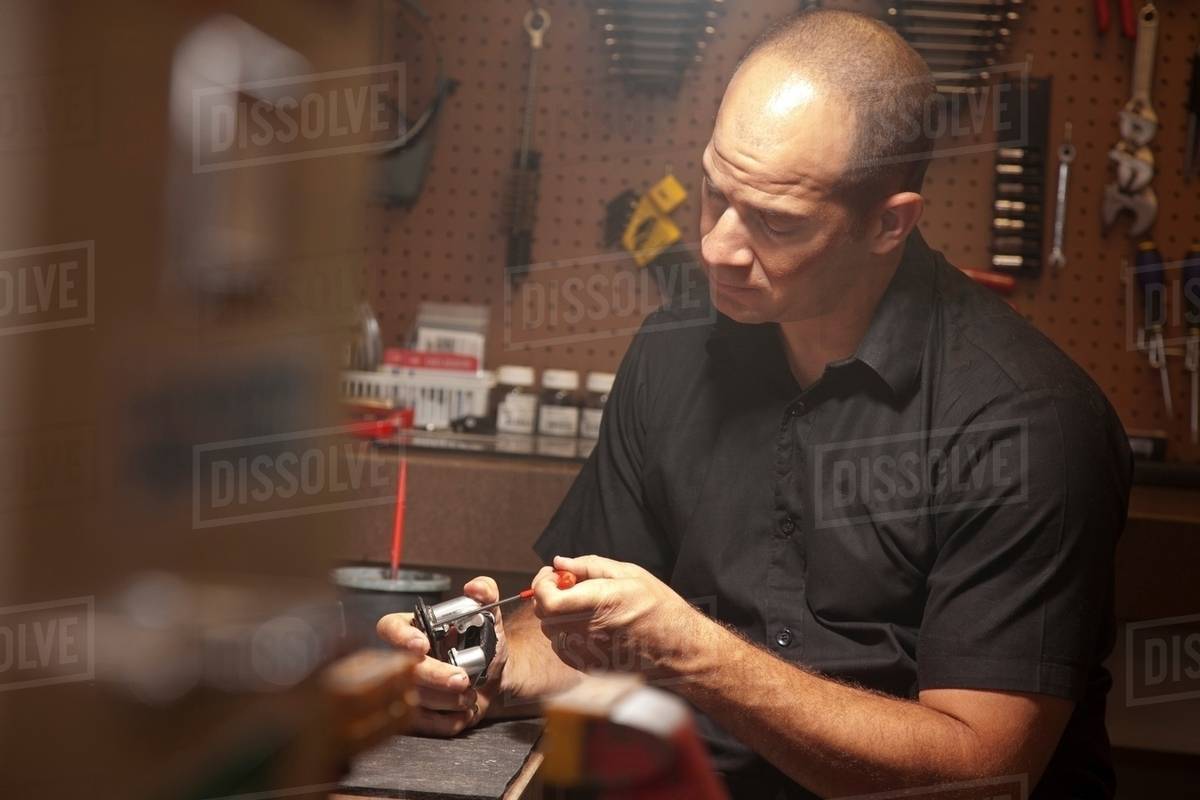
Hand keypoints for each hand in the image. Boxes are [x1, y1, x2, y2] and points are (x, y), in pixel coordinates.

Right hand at [377, 576, 509, 736]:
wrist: (496, 675)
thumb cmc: (484, 642)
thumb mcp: (489, 614)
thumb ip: (486, 592)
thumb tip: (475, 588)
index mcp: (413, 629)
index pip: (390, 628)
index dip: (401, 637)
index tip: (422, 644)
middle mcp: (404, 659)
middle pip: (404, 669)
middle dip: (435, 675)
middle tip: (463, 678)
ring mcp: (407, 689)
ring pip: (416, 699)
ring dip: (448, 699)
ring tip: (471, 693)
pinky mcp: (417, 716)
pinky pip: (426, 724)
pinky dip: (450, 720)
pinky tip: (466, 710)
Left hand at [531, 555, 698, 676]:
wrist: (677, 649)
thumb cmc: (659, 608)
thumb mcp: (629, 573)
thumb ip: (590, 566)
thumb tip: (560, 562)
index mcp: (599, 602)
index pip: (547, 599)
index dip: (542, 583)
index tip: (553, 574)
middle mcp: (588, 630)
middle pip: (544, 613)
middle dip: (548, 594)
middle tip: (567, 584)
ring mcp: (586, 652)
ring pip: (550, 630)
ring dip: (556, 614)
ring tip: (582, 605)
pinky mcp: (587, 665)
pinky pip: (561, 646)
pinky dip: (565, 632)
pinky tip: (587, 624)